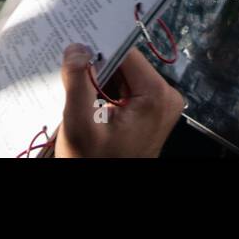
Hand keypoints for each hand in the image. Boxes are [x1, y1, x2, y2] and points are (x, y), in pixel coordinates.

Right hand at [53, 43, 183, 157]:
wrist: (106, 189)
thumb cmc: (97, 163)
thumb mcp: (80, 125)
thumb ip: (77, 83)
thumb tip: (76, 48)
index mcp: (156, 95)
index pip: (125, 51)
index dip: (98, 50)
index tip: (75, 51)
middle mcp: (164, 96)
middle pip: (124, 62)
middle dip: (97, 67)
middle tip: (74, 80)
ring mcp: (158, 103)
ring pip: (121, 73)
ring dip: (98, 80)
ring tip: (83, 97)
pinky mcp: (149, 110)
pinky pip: (124, 86)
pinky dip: (104, 90)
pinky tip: (90, 103)